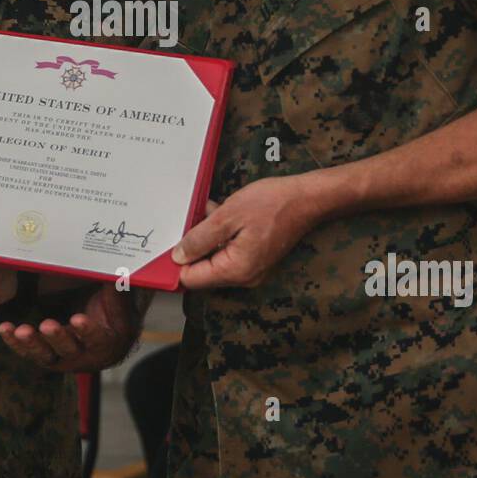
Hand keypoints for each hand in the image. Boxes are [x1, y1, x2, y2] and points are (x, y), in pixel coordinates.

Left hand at [0, 281, 139, 371]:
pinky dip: (16, 342)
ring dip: (33, 343)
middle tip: (47, 325)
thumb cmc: (111, 307)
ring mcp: (65, 357)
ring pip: (47, 355)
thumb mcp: (118, 296)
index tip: (78, 318)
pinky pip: (29, 352)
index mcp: (109, 340)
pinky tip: (5, 329)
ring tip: (21, 330)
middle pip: (71, 349)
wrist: (103, 322)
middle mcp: (87, 355)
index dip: (88, 331)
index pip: (99, 338)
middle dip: (58, 338)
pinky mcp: (46, 356)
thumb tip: (121, 265)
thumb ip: (118, 284)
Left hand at [172, 176, 320, 289]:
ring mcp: (251, 268)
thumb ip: (200, 239)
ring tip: (208, 212)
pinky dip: (221, 234)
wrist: (308, 198)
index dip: (176, 262)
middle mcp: (244, 276)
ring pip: (214, 257)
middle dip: (192, 246)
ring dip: (207, 236)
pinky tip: (221, 212)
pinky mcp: (256, 257)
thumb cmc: (272, 204)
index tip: (168, 241)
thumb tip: (178, 257)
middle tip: (190, 219)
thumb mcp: (228, 216)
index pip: (192, 279)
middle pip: (202, 270)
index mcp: (236, 270)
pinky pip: (228, 250)